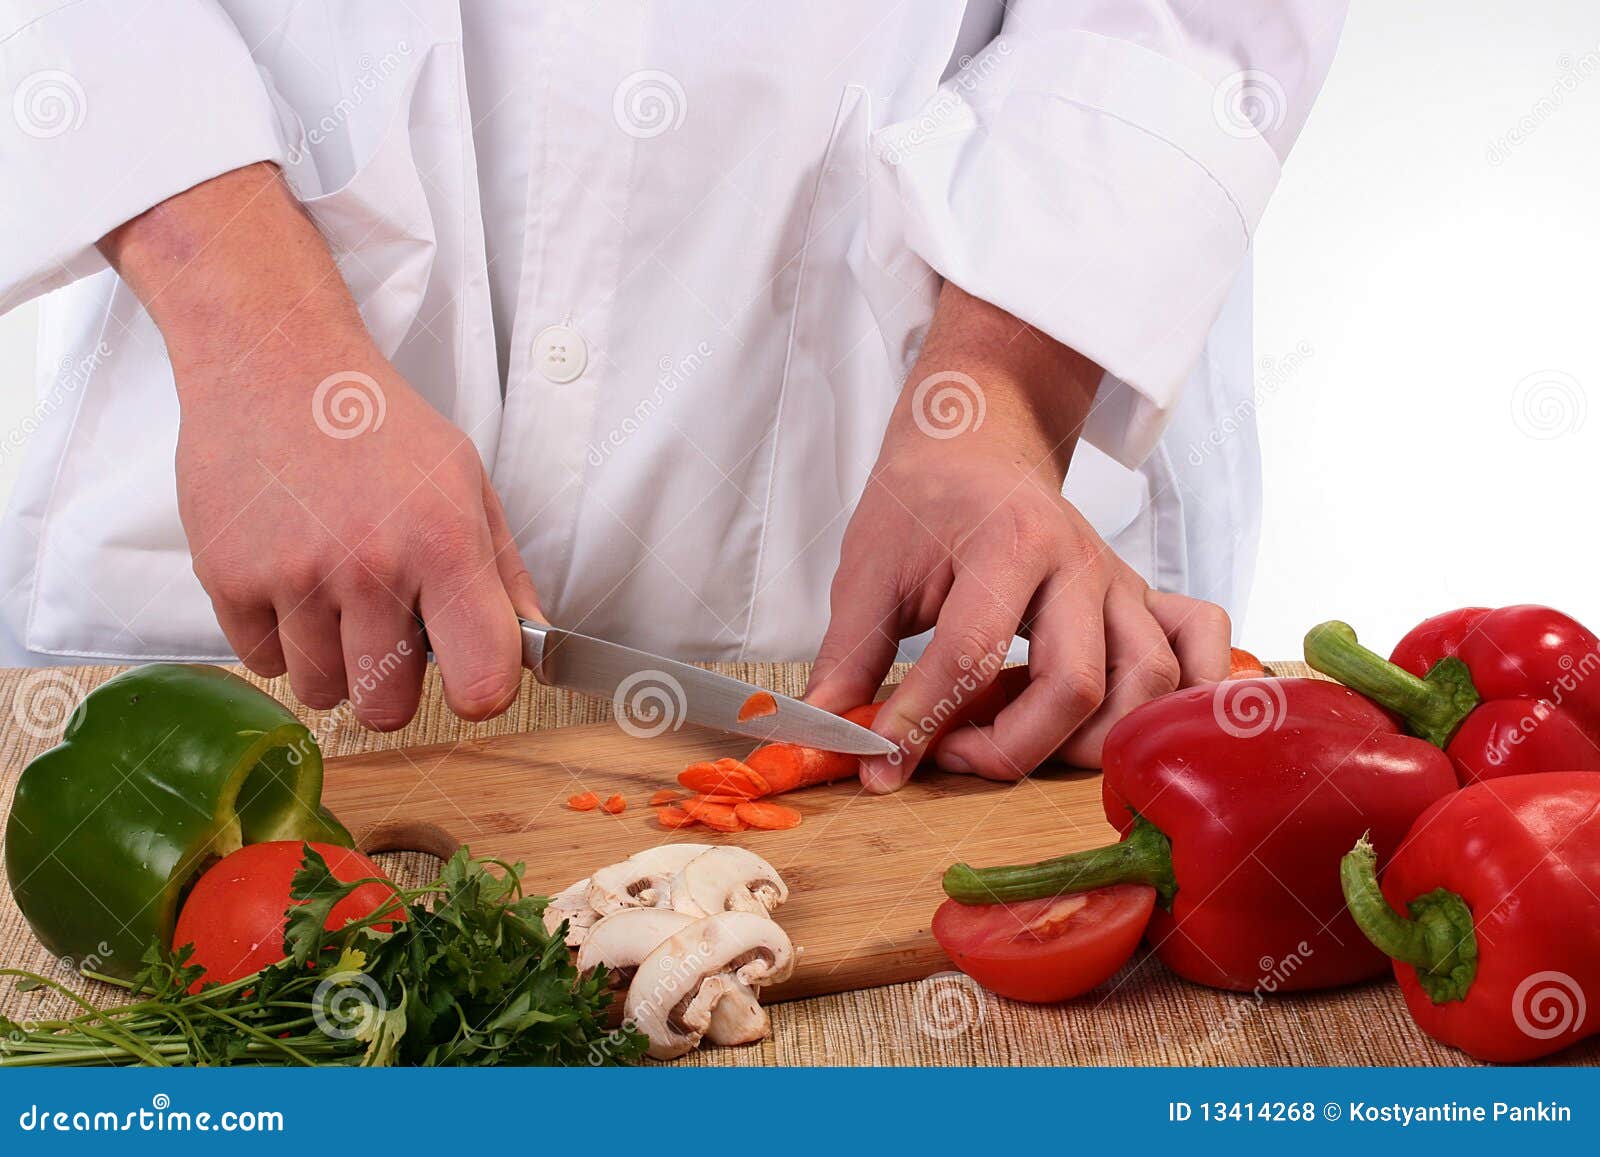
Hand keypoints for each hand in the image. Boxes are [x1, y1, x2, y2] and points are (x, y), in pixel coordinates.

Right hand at [99, 164, 538, 728]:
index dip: (482, 693)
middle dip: (392, 684)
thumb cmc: (378, 425)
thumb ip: (503, 575)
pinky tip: (290, 582)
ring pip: (321, 691)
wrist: (274, 362)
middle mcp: (370, 566)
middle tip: (388, 631)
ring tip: (335, 596)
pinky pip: (261, 663)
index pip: (483, 679)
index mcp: (444, 544)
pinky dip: (278, 638)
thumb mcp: (465, 482)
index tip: (471, 679)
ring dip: (332, 662)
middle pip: (388, 709)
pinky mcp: (227, 578)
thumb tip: (533, 654)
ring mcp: (293, 576)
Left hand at [805, 284, 1230, 790]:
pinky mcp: (1145, 598)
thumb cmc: (921, 504)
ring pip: (1147, 684)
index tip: (881, 763)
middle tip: (951, 753)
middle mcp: (1081, 563)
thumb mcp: (869, 569)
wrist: (974, 445)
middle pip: (1075, 684)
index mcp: (1008, 542)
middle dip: (1010, 747)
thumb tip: (824, 728)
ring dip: (1086, 739)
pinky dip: (1183, 693)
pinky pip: (1200, 647)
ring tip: (1018, 739)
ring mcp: (1122, 583)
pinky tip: (1124, 721)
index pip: (971, 655)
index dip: (923, 721)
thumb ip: (849, 654)